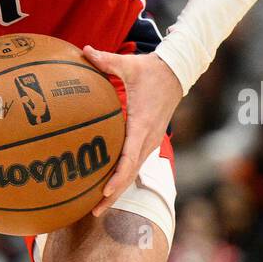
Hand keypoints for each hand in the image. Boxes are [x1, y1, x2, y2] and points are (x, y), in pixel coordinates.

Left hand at [82, 47, 183, 216]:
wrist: (177, 73)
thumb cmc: (151, 70)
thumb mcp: (129, 65)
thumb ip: (106, 60)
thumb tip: (85, 50)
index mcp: (142, 124)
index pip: (129, 156)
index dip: (117, 176)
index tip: (103, 191)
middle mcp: (148, 137)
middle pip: (130, 173)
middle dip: (113, 194)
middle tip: (94, 211)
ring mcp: (150, 140)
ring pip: (134, 172)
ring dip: (118, 189)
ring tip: (99, 207)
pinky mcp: (149, 139)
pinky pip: (135, 163)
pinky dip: (124, 177)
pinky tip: (110, 186)